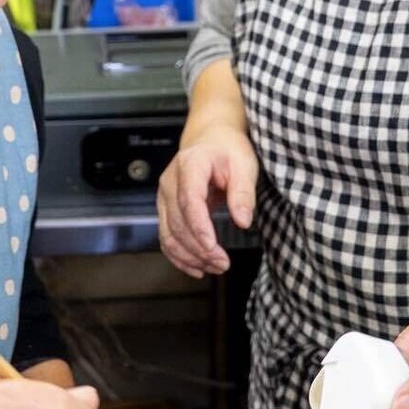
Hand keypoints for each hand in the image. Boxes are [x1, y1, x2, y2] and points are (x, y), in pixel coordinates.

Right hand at [158, 125, 257, 277]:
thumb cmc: (227, 150)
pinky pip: (166, 237)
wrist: (210, 140)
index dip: (199, 227)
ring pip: (169, 234)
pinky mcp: (165, 209)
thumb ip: (243, 192)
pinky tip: (197, 268)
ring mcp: (164, 196)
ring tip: (215, 267)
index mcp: (190, 165)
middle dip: (199, 248)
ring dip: (190, 256)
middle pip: (178, 222)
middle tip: (224, 263)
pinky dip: (179, 256)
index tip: (213, 247)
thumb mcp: (244, 164)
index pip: (189, 200)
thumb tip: (243, 221)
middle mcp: (170, 181)